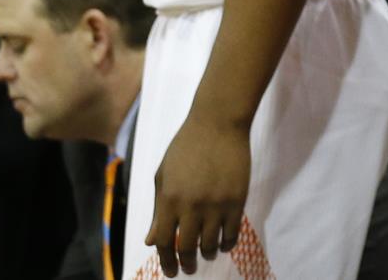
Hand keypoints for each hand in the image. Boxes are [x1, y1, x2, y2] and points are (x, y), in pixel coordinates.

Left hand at [144, 111, 249, 275]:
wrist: (218, 123)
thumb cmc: (185, 147)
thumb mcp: (163, 177)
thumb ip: (159, 211)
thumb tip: (151, 241)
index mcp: (169, 200)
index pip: (164, 242)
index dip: (166, 261)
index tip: (171, 272)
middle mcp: (191, 206)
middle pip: (187, 247)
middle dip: (187, 263)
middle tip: (189, 268)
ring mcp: (216, 204)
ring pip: (211, 243)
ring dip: (208, 253)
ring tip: (208, 254)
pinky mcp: (237, 199)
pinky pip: (232, 232)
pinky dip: (228, 243)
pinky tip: (225, 245)